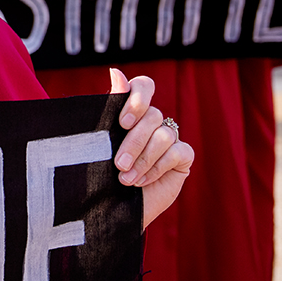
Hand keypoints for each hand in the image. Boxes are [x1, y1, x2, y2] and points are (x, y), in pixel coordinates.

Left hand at [108, 69, 193, 230]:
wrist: (108, 208)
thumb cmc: (100, 172)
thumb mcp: (99, 142)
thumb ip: (108, 109)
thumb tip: (116, 71)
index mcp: (130, 111)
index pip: (144, 86)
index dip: (137, 99)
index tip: (122, 123)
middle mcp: (152, 121)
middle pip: (152, 115)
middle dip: (134, 141)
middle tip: (118, 163)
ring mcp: (169, 138)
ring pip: (164, 135)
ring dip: (143, 159)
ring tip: (125, 179)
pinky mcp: (182, 157)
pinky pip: (177, 152)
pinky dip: (157, 168)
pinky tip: (141, 182)